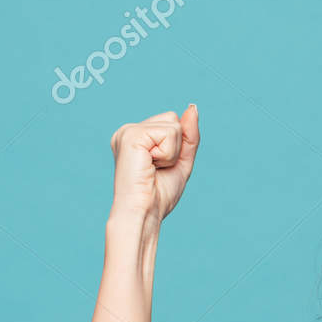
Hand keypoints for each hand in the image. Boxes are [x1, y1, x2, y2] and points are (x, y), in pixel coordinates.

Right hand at [109, 105, 199, 220]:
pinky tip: (150, 165)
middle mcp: (129, 130)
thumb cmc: (159, 195)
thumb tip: (193, 107)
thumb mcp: (181, 161)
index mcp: (137, 137)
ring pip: (173, 125)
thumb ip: (188, 135)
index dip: (178, 147)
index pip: (172, 123)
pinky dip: (168, 154)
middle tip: (158, 168)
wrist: (145, 213)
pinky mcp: (131, 134)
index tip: (161, 167)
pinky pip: (169, 133)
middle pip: (173, 119)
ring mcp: (128, 131)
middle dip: (176, 147)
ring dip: (172, 152)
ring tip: (153, 168)